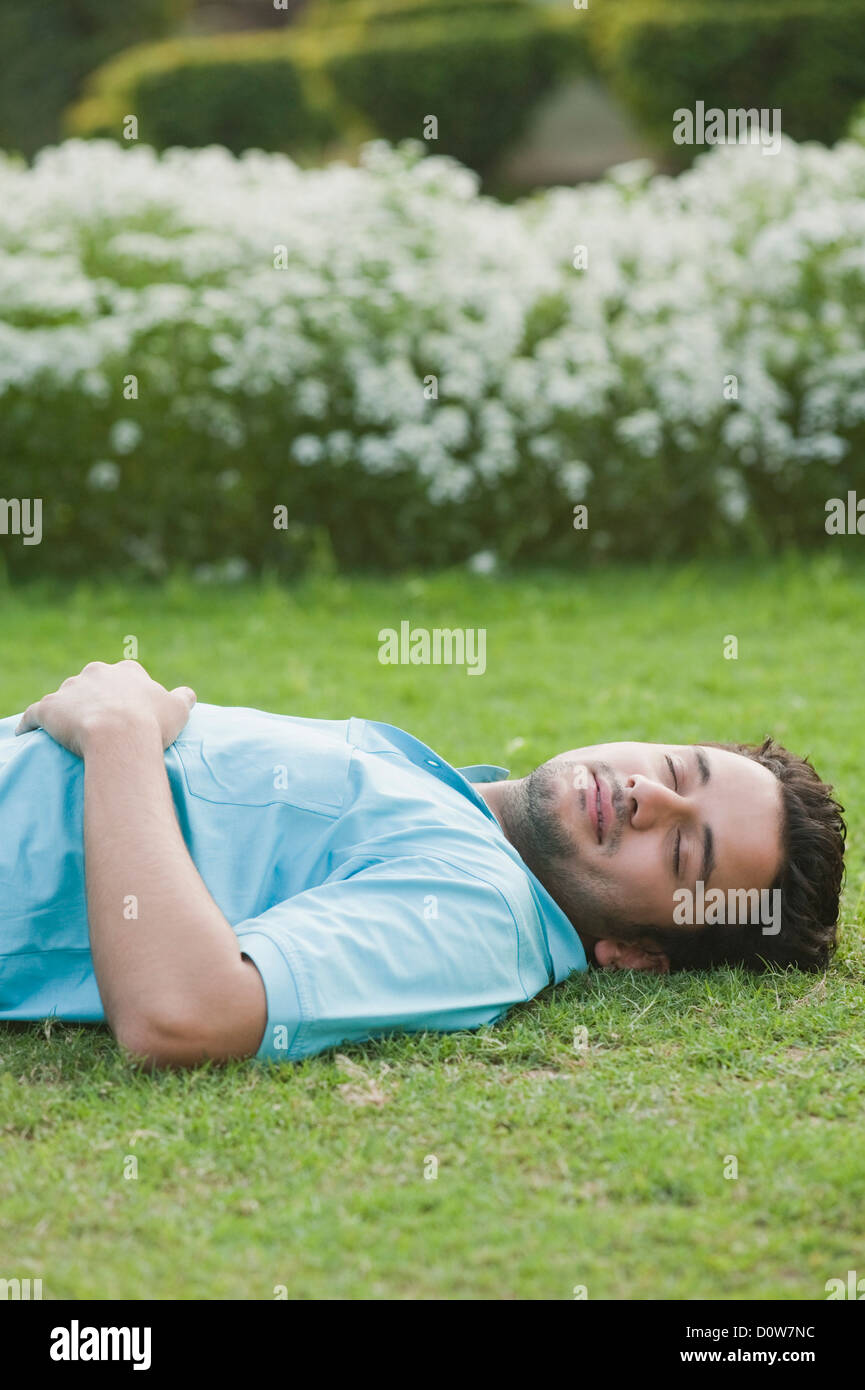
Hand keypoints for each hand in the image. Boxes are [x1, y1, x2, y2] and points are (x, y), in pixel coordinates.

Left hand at [15, 660, 196, 756]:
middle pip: (92, 683)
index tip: (129, 712)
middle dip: (94, 699)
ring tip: (69, 733)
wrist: (118, 737)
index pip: (125, 676)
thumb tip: (188, 694)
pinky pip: (34, 714)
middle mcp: (95, 673)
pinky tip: (26, 732)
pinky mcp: (47, 708)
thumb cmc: (151, 723)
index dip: (127, 694)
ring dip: (66, 711)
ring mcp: (69, 689)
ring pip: (65, 698)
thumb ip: (183, 697)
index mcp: (126, 671)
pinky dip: (30, 723)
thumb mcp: (178, 709)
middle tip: (100, 724)